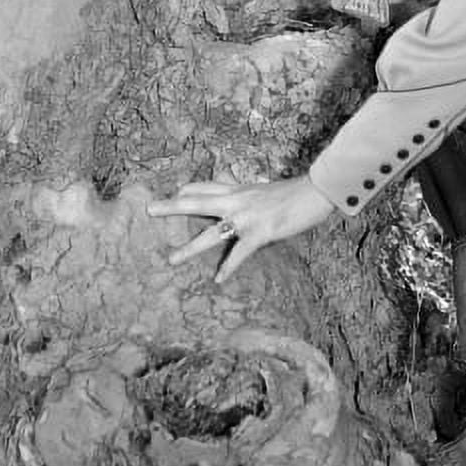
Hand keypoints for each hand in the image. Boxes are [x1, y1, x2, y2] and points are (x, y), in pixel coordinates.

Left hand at [148, 176, 332, 283]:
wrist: (316, 190)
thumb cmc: (297, 192)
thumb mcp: (268, 190)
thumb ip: (253, 196)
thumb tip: (249, 200)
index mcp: (239, 190)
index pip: (206, 186)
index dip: (188, 190)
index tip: (174, 193)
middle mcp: (237, 201)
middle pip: (196, 201)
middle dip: (171, 206)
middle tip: (149, 209)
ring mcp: (246, 217)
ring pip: (210, 232)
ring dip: (189, 247)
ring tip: (172, 259)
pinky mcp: (260, 231)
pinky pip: (239, 253)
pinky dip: (229, 267)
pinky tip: (218, 279)